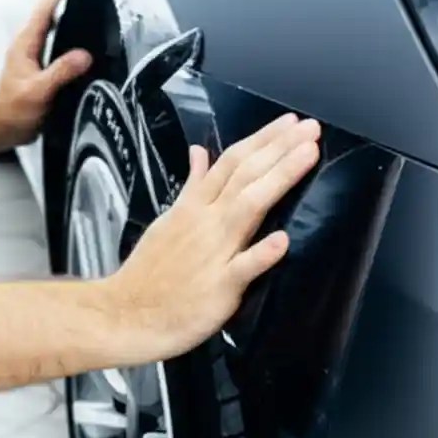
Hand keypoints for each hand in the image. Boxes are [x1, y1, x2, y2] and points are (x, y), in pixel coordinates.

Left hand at [0, 0, 91, 151]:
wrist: (2, 129)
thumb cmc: (14, 111)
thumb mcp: (38, 92)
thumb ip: (60, 72)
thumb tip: (83, 55)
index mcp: (26, 45)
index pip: (45, 11)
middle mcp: (30, 46)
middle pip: (50, 14)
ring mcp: (35, 56)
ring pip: (55, 29)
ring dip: (69, 13)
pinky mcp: (42, 68)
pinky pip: (59, 45)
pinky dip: (71, 35)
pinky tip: (85, 37)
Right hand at [90, 114, 321, 364]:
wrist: (126, 315)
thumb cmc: (150, 272)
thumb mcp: (168, 218)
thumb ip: (192, 187)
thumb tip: (200, 153)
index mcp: (195, 206)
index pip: (232, 162)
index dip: (263, 139)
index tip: (292, 122)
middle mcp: (207, 221)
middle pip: (246, 175)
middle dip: (280, 147)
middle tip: (312, 127)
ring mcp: (214, 252)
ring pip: (249, 207)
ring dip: (280, 178)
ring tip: (309, 155)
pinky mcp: (219, 287)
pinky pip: (243, 267)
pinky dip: (262, 253)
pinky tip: (283, 240)